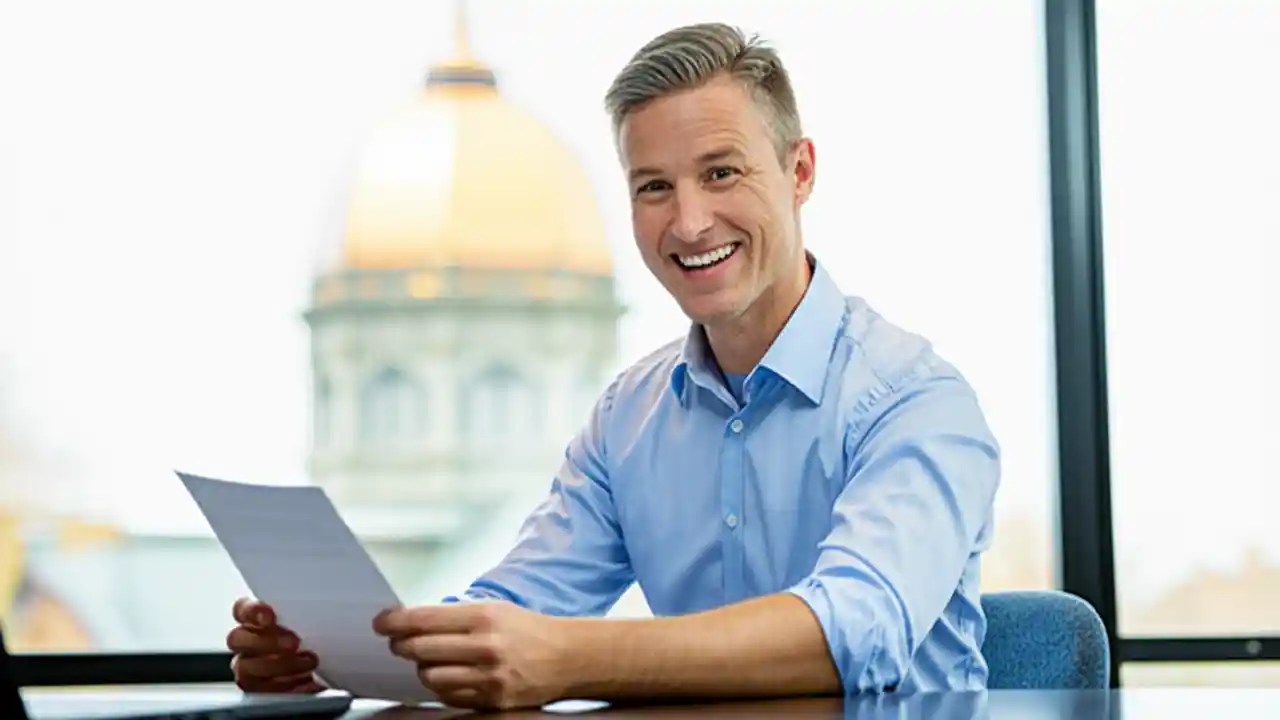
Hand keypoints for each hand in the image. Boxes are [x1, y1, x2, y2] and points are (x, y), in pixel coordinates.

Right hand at [227, 597, 322, 693]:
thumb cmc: (313, 639)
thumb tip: (314, 609)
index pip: (241, 610)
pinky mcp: (257, 692)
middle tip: (294, 642)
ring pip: (247, 668)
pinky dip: (287, 686)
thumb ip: (299, 614)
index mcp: (253, 620)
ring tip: (308, 662)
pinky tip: (306, 681)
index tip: (270, 615)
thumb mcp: (309, 622)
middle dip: (267, 641)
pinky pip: (262, 691)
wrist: (325, 670)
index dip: (252, 611)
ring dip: (281, 665)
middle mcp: (244, 644)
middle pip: (237, 639)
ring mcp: (247, 668)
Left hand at [373, 601, 568, 709]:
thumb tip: (411, 621)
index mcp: (484, 617)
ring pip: (430, 676)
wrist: (566, 657)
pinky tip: (449, 675)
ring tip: (429, 660)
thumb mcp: (494, 609)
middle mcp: (486, 647)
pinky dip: (441, 686)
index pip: (424, 619)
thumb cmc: (527, 630)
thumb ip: (455, 616)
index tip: (381, 623)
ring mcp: (488, 677)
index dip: (395, 621)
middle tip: (398, 642)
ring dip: (422, 668)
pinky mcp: (491, 700)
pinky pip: (448, 696)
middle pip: (420, 649)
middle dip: (402, 645)